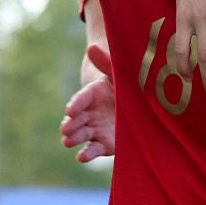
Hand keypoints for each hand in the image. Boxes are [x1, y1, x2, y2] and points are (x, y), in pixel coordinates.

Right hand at [61, 45, 115, 162]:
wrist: (138, 105)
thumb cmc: (125, 86)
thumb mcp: (118, 73)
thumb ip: (105, 62)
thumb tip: (91, 47)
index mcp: (92, 95)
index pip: (81, 99)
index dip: (76, 104)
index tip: (71, 110)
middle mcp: (90, 113)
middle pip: (76, 119)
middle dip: (70, 124)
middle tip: (66, 128)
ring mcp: (95, 129)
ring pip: (81, 135)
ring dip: (74, 138)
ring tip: (68, 142)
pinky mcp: (104, 144)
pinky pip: (94, 149)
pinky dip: (87, 154)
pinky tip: (81, 157)